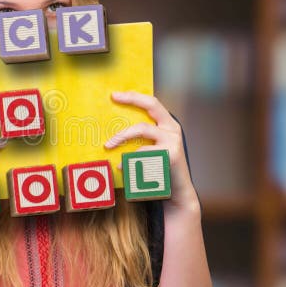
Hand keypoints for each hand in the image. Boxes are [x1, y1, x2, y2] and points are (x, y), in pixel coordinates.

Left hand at [104, 91, 199, 215]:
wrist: (177, 192)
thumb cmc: (159, 169)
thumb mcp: (153, 148)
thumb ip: (143, 137)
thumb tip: (115, 130)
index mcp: (168, 124)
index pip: (152, 103)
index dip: (134, 96)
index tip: (115, 94)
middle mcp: (173, 129)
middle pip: (152, 106)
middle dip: (132, 99)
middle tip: (113, 98)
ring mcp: (173, 141)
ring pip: (142, 129)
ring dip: (121, 136)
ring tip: (108, 145)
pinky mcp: (170, 155)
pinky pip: (142, 152)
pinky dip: (128, 159)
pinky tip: (121, 166)